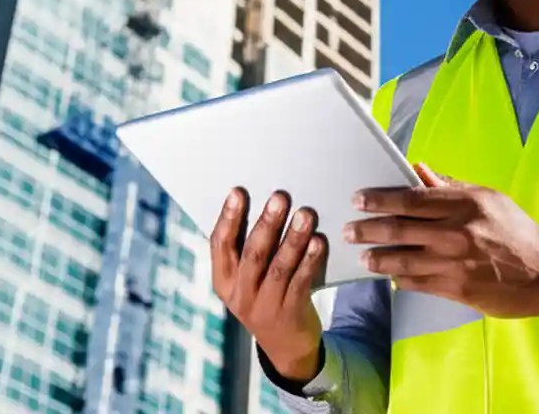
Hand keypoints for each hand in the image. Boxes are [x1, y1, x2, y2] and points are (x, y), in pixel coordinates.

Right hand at [209, 188, 327, 382]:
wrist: (286, 347)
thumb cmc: (265, 297)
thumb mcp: (246, 280)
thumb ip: (248, 250)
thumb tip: (264, 203)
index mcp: (223, 280)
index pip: (220, 245)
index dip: (228, 218)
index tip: (238, 192)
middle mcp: (240, 294)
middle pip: (253, 254)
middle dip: (267, 223)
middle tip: (280, 197)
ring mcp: (264, 306)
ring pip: (279, 267)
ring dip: (293, 239)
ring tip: (305, 214)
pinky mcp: (289, 314)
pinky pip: (300, 283)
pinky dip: (309, 261)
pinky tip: (318, 242)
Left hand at [344, 163, 538, 319]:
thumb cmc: (517, 232)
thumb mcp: (489, 199)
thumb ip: (451, 186)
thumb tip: (418, 171)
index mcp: (464, 204)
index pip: (410, 199)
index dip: (379, 199)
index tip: (358, 199)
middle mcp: (456, 232)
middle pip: (399, 229)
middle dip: (367, 229)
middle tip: (349, 229)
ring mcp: (454, 263)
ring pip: (402, 260)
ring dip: (377, 258)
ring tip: (363, 255)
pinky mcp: (456, 289)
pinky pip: (416, 283)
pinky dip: (399, 278)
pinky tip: (390, 274)